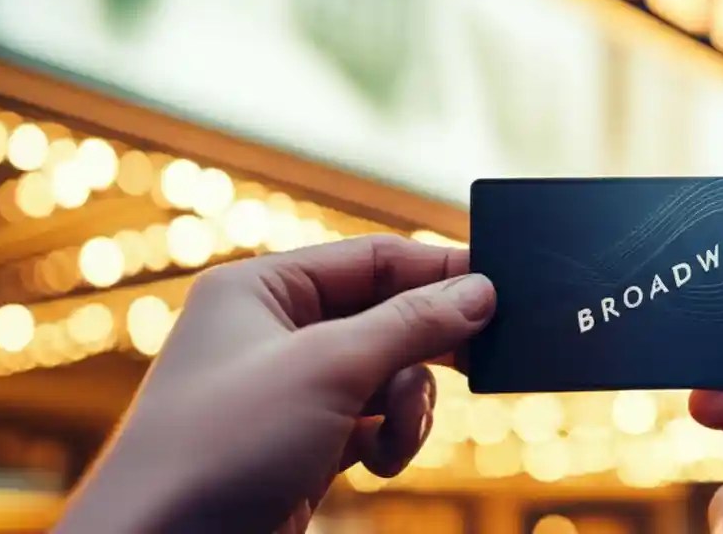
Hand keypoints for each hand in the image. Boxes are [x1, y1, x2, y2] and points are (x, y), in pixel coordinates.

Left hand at [57, 235, 495, 533]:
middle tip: (483, 358)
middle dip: (426, 347)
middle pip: (385, 316)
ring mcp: (287, 393)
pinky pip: (371, 423)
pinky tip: (377, 464)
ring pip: (386, 375)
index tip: (500, 287)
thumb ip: (410, 323)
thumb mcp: (328, 369)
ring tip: (396, 434)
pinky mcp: (300, 446)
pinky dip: (387, 440)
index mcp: (260, 289)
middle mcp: (272, 333)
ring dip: (408, 404)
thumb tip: (480, 290)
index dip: (438, 270)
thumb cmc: (222, 449)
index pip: (372, 258)